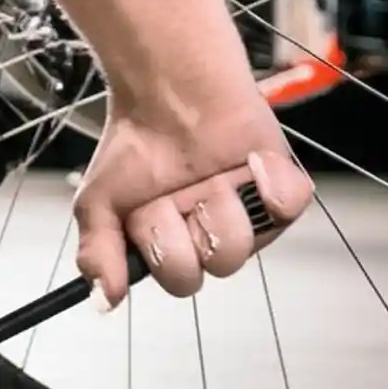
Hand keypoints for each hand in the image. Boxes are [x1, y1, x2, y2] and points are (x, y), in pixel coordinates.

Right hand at [73, 87, 313, 310]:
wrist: (165, 87)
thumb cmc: (133, 143)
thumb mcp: (98, 203)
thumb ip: (98, 255)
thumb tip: (105, 300)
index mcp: (171, 245)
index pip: (181, 280)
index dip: (167, 251)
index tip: (151, 214)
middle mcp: (211, 233)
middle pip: (220, 264)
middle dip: (196, 226)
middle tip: (179, 193)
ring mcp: (248, 212)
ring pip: (251, 238)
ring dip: (223, 201)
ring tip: (209, 173)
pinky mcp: (281, 187)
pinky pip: (289, 205)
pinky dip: (271, 182)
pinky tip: (250, 161)